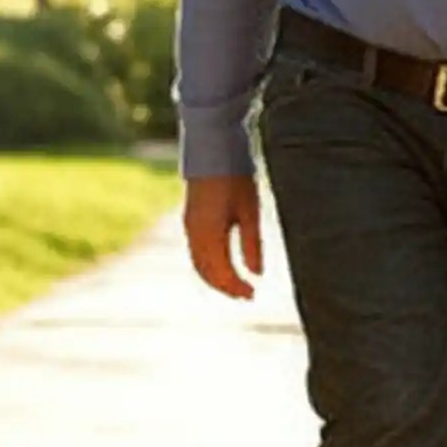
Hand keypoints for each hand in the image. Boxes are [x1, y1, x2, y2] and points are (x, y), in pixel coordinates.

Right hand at [183, 175, 262, 299]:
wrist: (212, 151)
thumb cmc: (236, 178)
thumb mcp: (251, 210)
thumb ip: (252, 243)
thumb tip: (257, 274)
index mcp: (209, 232)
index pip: (221, 272)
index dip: (236, 287)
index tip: (253, 295)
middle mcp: (194, 233)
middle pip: (206, 272)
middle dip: (225, 287)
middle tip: (246, 296)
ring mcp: (189, 227)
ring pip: (199, 264)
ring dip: (216, 279)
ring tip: (237, 287)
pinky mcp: (190, 221)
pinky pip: (196, 253)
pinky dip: (209, 266)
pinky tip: (223, 268)